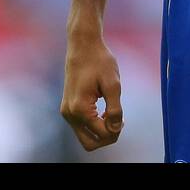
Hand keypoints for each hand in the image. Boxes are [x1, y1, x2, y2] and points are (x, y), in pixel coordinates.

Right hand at [60, 30, 124, 151]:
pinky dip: (93, 125)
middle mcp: (69, 114)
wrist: (82, 45)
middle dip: (107, 137)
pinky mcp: (67, 108)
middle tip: (119, 120)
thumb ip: (115, 109)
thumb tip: (115, 130)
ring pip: (85, 137)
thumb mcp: (113, 84)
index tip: (123, 117)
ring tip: (111, 114)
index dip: (116, 130)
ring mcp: (66, 112)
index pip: (102, 135)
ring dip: (100, 131)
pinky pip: (81, 127)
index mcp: (80, 109)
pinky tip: (103, 111)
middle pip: (90, 144)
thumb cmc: (99, 61)